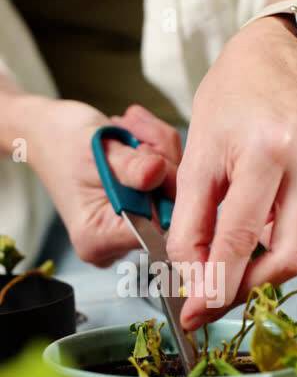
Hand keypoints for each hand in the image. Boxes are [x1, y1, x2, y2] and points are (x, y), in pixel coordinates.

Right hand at [21, 100, 180, 265]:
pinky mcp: (139, 216)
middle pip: (168, 213)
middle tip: (136, 135)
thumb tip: (158, 174)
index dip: (163, 190)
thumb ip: (130, 166)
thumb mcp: (96, 147)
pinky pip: (166, 190)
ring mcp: (128, 231)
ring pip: (170, 196)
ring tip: (131, 132)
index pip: (157, 228)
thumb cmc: (63, 141)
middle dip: (162, 165)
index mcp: (98, 238)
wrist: (47, 133)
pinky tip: (136, 143)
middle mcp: (114, 244)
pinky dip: (158, 160)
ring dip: (160, 155)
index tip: (149, 154)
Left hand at [167, 17, 296, 329]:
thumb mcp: (195, 158)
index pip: (239, 237)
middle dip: (251, 285)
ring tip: (240, 260)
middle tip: (221, 289)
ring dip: (271, 271)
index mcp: (264, 151)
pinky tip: (268, 237)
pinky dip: (291, 250)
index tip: (197, 312)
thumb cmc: (229, 104)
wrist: (274, 65)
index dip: (216, 284)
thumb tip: (193, 278)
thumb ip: (191, 223)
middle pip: (289, 256)